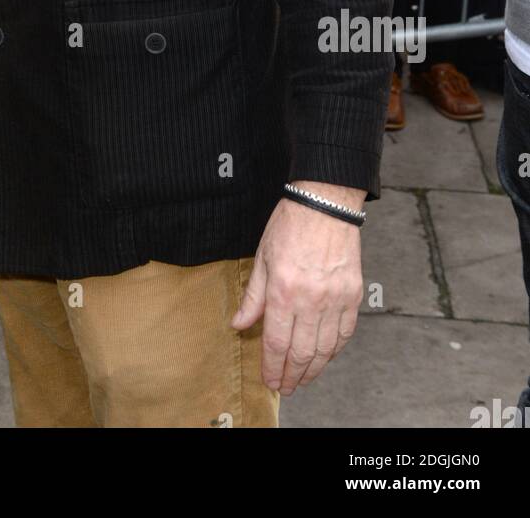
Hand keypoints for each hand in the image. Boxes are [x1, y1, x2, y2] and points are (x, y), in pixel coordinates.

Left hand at [232, 182, 364, 394]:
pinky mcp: (352, 295)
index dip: (271, 367)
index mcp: (283, 291)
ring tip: (304, 380)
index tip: (269, 380)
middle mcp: (310, 301)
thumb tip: (239, 324)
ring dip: (314, 369)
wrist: (325, 204)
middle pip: (301, 352)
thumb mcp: (262, 257)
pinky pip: (345, 333)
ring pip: (325, 348)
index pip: (276, 343)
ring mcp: (334, 300)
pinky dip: (334, 350)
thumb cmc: (290, 225)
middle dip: (292, 375)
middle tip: (286, 387)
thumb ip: (253, 297)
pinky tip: (326, 357)